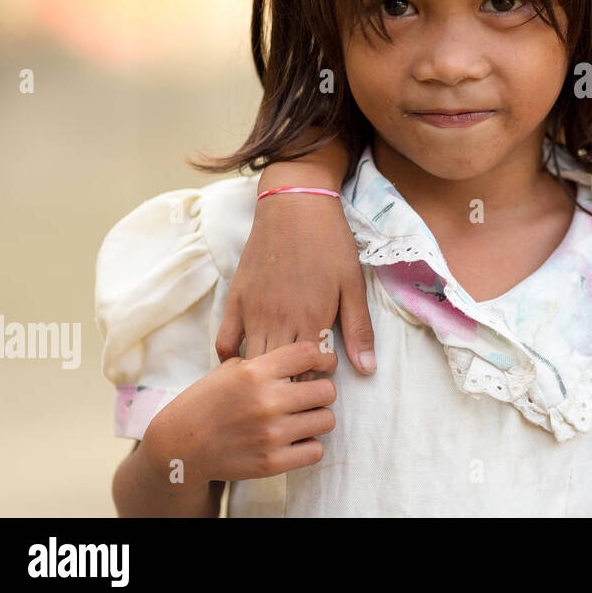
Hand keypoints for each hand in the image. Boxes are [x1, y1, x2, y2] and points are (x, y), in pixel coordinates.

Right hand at [145, 340, 338, 484]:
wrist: (179, 446)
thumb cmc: (208, 402)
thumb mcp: (230, 369)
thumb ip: (268, 360)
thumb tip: (307, 355)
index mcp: (255, 372)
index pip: (311, 353)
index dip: (324, 357)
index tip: (324, 365)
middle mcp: (266, 401)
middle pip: (328, 390)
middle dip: (321, 392)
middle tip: (309, 397)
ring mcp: (270, 434)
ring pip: (327, 420)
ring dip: (317, 419)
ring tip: (303, 418)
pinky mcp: (272, 462)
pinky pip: (316, 451)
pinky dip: (309, 446)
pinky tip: (295, 440)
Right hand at [216, 186, 375, 374]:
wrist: (295, 205)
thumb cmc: (330, 243)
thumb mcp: (353, 285)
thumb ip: (358, 330)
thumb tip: (367, 369)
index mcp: (310, 321)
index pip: (308, 374)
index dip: (317, 383)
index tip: (325, 381)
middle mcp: (277, 321)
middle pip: (277, 374)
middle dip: (290, 387)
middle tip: (299, 386)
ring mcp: (252, 312)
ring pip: (251, 362)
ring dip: (264, 376)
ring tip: (276, 380)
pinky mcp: (235, 299)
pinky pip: (224, 340)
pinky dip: (231, 358)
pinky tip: (246, 364)